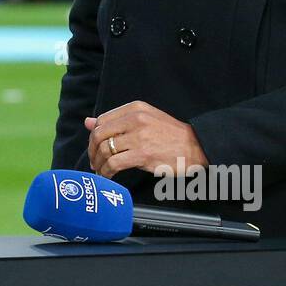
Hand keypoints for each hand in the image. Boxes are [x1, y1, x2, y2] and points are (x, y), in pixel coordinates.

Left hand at [86, 100, 207, 178]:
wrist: (197, 147)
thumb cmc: (171, 135)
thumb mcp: (145, 119)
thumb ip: (117, 121)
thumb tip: (88, 122)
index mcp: (135, 108)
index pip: (102, 120)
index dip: (94, 136)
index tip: (95, 147)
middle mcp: (135, 119)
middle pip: (99, 135)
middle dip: (92, 151)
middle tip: (94, 162)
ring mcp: (139, 137)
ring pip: (105, 150)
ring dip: (98, 164)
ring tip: (100, 171)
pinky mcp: (142, 155)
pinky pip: (114, 164)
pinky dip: (106, 172)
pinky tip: (108, 176)